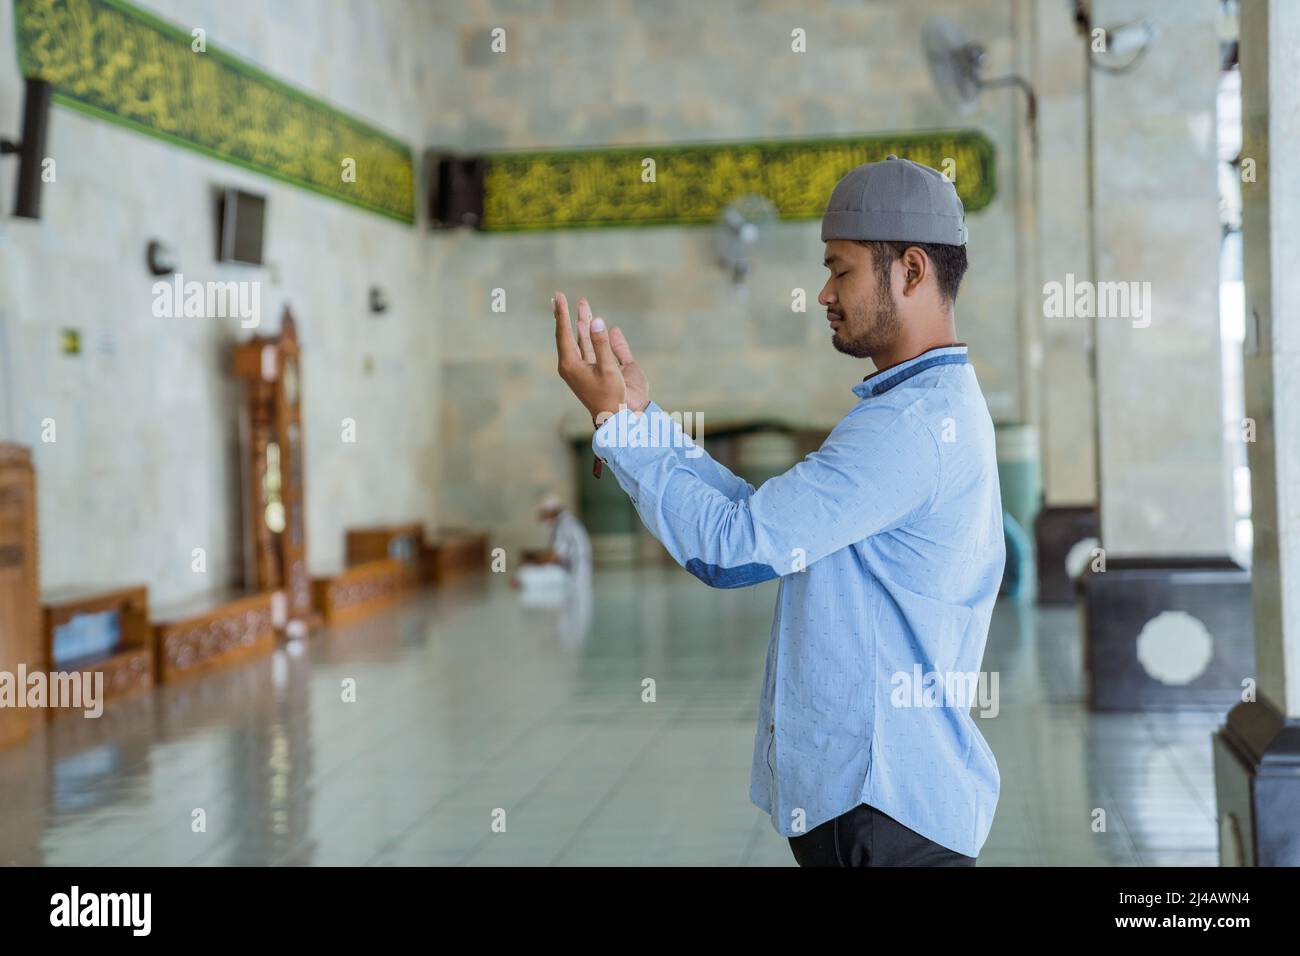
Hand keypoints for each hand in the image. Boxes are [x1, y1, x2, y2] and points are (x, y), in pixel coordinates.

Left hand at [553, 292, 649, 423]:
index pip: (563, 333)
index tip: (558, 296)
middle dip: (566, 315)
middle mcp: (571, 365)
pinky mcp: (588, 372)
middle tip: (559, 297)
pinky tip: (590, 327)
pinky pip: (585, 348)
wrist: (612, 419)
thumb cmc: (610, 396)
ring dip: (579, 323)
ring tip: (580, 306)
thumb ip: (601, 344)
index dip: (562, 313)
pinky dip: (587, 335)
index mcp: (570, 364)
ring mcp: (579, 368)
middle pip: (567, 334)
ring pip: (578, 340)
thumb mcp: (608, 369)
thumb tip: (595, 321)